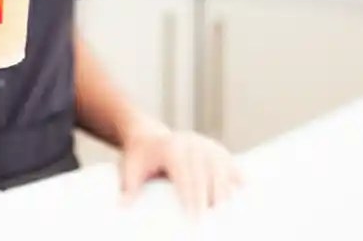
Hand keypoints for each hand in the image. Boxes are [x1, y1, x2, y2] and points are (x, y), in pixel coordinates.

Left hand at [119, 124, 242, 215]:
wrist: (147, 136)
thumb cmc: (139, 157)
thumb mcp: (129, 169)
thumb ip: (128, 188)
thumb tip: (123, 207)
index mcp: (172, 148)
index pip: (187, 178)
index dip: (192, 200)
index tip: (195, 221)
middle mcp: (193, 144)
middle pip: (208, 178)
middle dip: (211, 203)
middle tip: (213, 227)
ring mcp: (208, 146)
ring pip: (223, 175)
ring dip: (225, 197)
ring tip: (225, 220)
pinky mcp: (219, 151)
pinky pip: (233, 169)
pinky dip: (237, 185)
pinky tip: (239, 204)